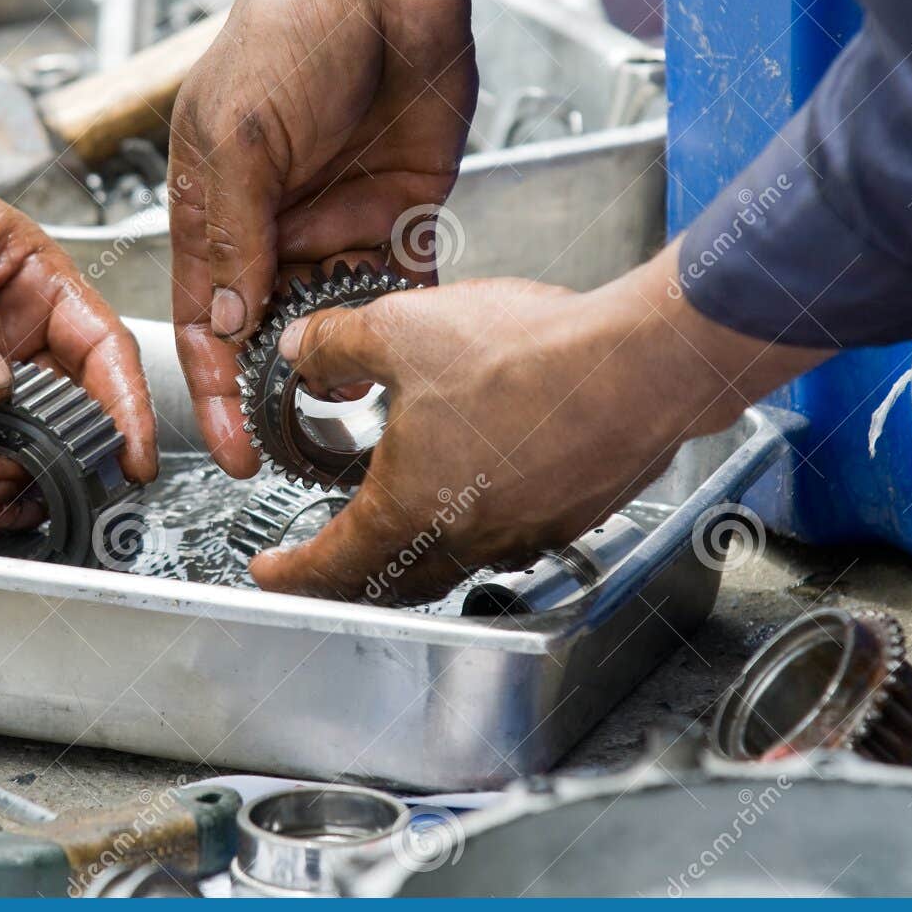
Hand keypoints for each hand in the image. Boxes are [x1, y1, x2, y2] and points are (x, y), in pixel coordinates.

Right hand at [168, 0, 474, 476]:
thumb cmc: (294, 26)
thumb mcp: (242, 133)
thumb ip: (234, 234)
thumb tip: (229, 323)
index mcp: (214, 205)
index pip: (207, 318)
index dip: (215, 386)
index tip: (231, 446)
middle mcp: (272, 223)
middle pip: (268, 329)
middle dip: (279, 388)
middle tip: (298, 440)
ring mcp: (336, 220)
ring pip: (334, 316)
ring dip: (343, 357)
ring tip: (354, 397)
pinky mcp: (399, 212)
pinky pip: (398, 285)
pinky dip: (402, 320)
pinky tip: (408, 349)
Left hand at [249, 244, 828, 602]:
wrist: (641, 363)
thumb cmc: (528, 355)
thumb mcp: (402, 331)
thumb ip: (338, 346)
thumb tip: (301, 349)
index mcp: (410, 508)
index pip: (331, 565)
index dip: (291, 572)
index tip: (270, 573)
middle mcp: (468, 537)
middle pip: (394, 580)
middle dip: (352, 574)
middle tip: (328, 557)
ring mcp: (526, 532)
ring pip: (455, 560)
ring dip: (418, 547)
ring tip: (401, 511)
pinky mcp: (573, 513)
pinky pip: (509, 535)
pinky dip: (477, 522)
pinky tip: (482, 476)